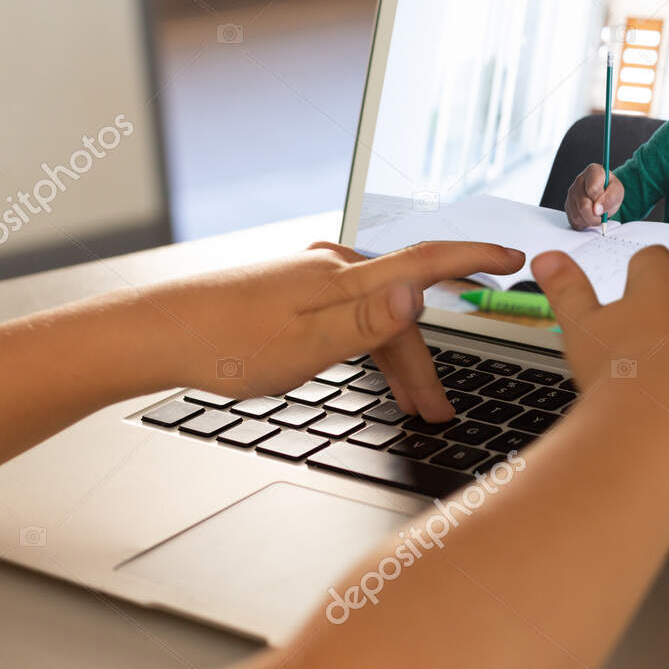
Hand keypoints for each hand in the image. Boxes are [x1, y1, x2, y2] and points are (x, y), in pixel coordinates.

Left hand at [139, 241, 524, 421]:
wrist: (154, 334)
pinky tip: (362, 372)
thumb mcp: (304, 348)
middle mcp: (332, 268)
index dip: (476, 259)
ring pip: (376, 319)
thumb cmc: (223, 345)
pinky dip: (368, 347)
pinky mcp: (293, 292)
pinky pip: (350, 318)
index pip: (427, 262)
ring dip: (397, 362)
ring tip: (407, 409)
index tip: (514, 258)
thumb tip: (420, 296)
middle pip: (402, 311)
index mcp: (344, 278)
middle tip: (439, 409)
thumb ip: (367, 325)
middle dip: (427, 361)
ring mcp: (311, 278)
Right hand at [564, 163, 625, 229]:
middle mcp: (579, 180)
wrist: (605, 194)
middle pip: (583, 206)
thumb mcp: (617, 191)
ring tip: (597, 214)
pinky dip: (584, 223)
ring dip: (590, 220)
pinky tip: (590, 216)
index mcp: (593, 171)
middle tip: (602, 213)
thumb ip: (610, 198)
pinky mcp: (568, 205)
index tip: (604, 200)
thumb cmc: (610, 190)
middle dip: (596, 215)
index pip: (592, 189)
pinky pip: (574, 221)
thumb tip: (596, 210)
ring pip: (577, 215)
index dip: (600, 200)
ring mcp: (571, 193)